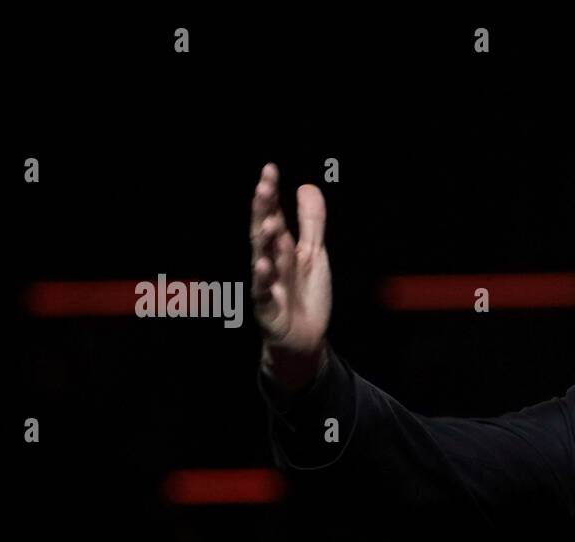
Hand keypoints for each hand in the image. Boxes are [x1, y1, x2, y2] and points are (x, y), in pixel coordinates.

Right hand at [250, 163, 331, 390]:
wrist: (305, 339)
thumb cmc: (304, 295)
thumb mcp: (313, 254)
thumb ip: (311, 223)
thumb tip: (306, 185)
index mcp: (281, 247)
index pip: (273, 214)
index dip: (271, 194)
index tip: (270, 169)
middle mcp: (270, 262)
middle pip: (264, 231)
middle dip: (264, 209)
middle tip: (264, 185)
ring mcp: (267, 285)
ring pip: (261, 259)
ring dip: (263, 241)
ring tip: (269, 222)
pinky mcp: (269, 309)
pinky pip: (263, 292)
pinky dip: (262, 280)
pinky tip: (263, 265)